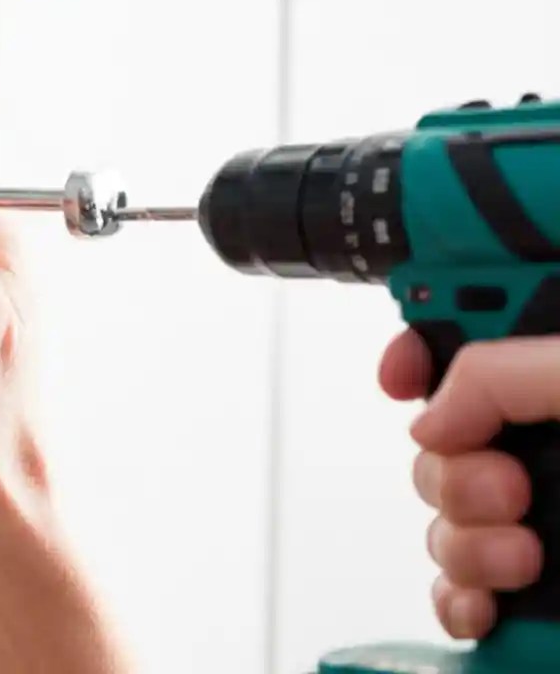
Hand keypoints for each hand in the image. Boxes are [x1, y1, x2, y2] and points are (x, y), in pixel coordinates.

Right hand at [380, 331, 548, 639]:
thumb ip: (506, 372)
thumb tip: (431, 417)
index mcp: (549, 382)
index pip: (462, 339)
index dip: (415, 350)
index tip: (400, 376)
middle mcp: (541, 446)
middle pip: (433, 443)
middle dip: (452, 473)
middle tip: (512, 488)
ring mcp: (535, 520)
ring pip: (439, 522)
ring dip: (465, 546)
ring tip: (527, 557)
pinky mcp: (532, 589)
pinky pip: (456, 593)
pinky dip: (460, 602)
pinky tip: (493, 605)